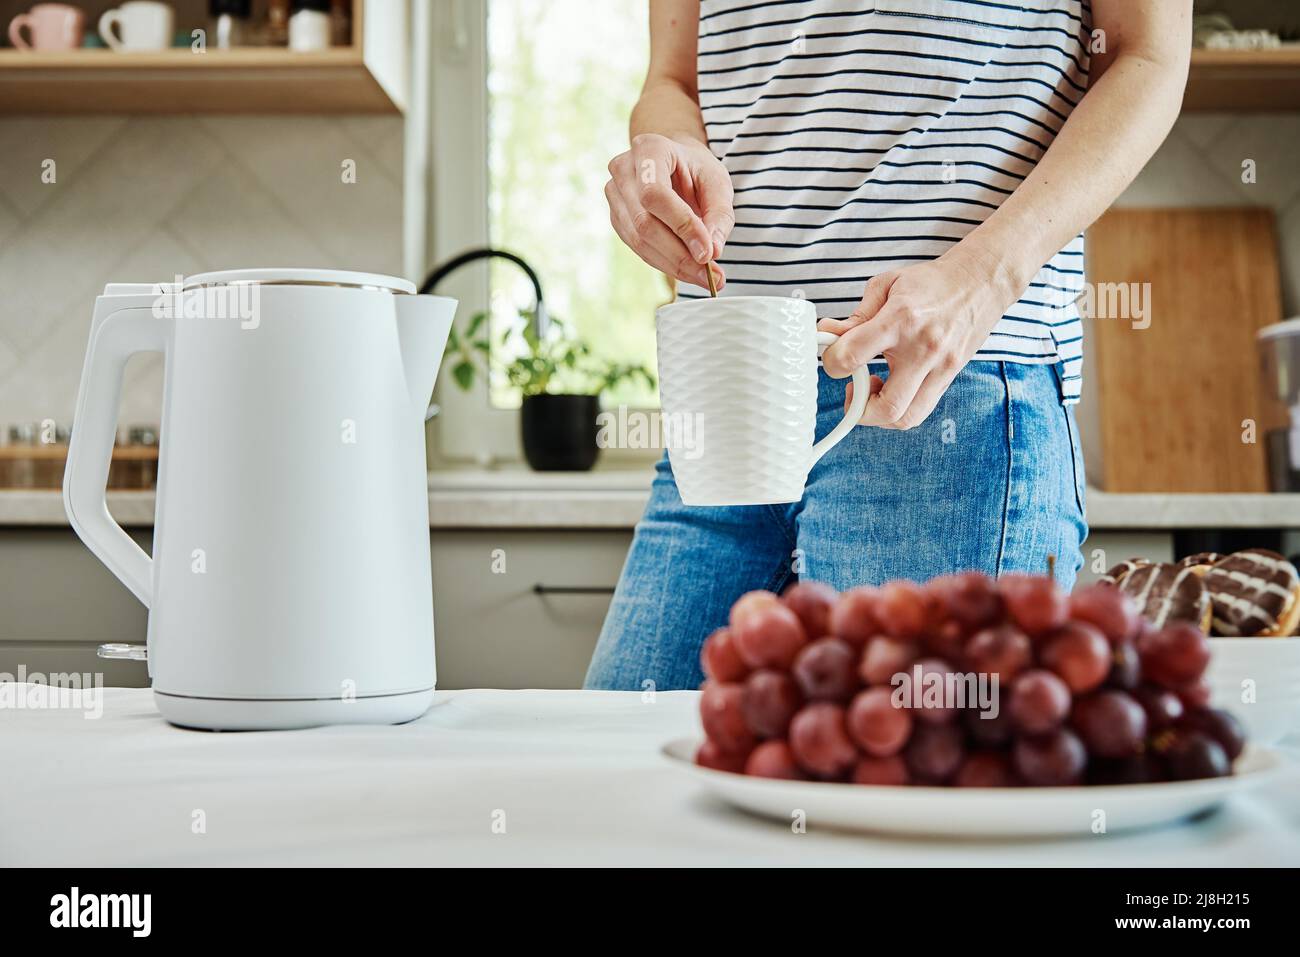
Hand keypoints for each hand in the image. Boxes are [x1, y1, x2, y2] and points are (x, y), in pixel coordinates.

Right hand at [605, 133, 734, 288]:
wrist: (673, 161)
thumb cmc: (696, 168)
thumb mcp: (717, 183)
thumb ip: (718, 216)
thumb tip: (712, 252)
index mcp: (649, 149)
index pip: (656, 194)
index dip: (681, 226)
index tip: (708, 253)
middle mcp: (624, 170)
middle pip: (645, 223)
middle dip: (680, 255)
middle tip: (711, 275)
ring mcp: (615, 195)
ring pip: (639, 241)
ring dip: (674, 265)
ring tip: (705, 277)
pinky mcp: (616, 218)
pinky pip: (638, 248)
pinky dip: (665, 263)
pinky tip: (688, 270)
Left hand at [818, 246, 1023, 429]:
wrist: (981, 282)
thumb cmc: (931, 283)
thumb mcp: (886, 286)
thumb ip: (855, 316)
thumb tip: (826, 333)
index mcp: (900, 320)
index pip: (852, 356)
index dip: (832, 363)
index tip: (833, 360)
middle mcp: (923, 350)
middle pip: (886, 407)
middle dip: (858, 408)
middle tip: (853, 388)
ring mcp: (941, 368)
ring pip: (907, 418)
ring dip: (880, 416)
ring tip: (873, 392)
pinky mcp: (950, 377)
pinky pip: (921, 410)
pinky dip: (900, 409)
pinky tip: (893, 388)